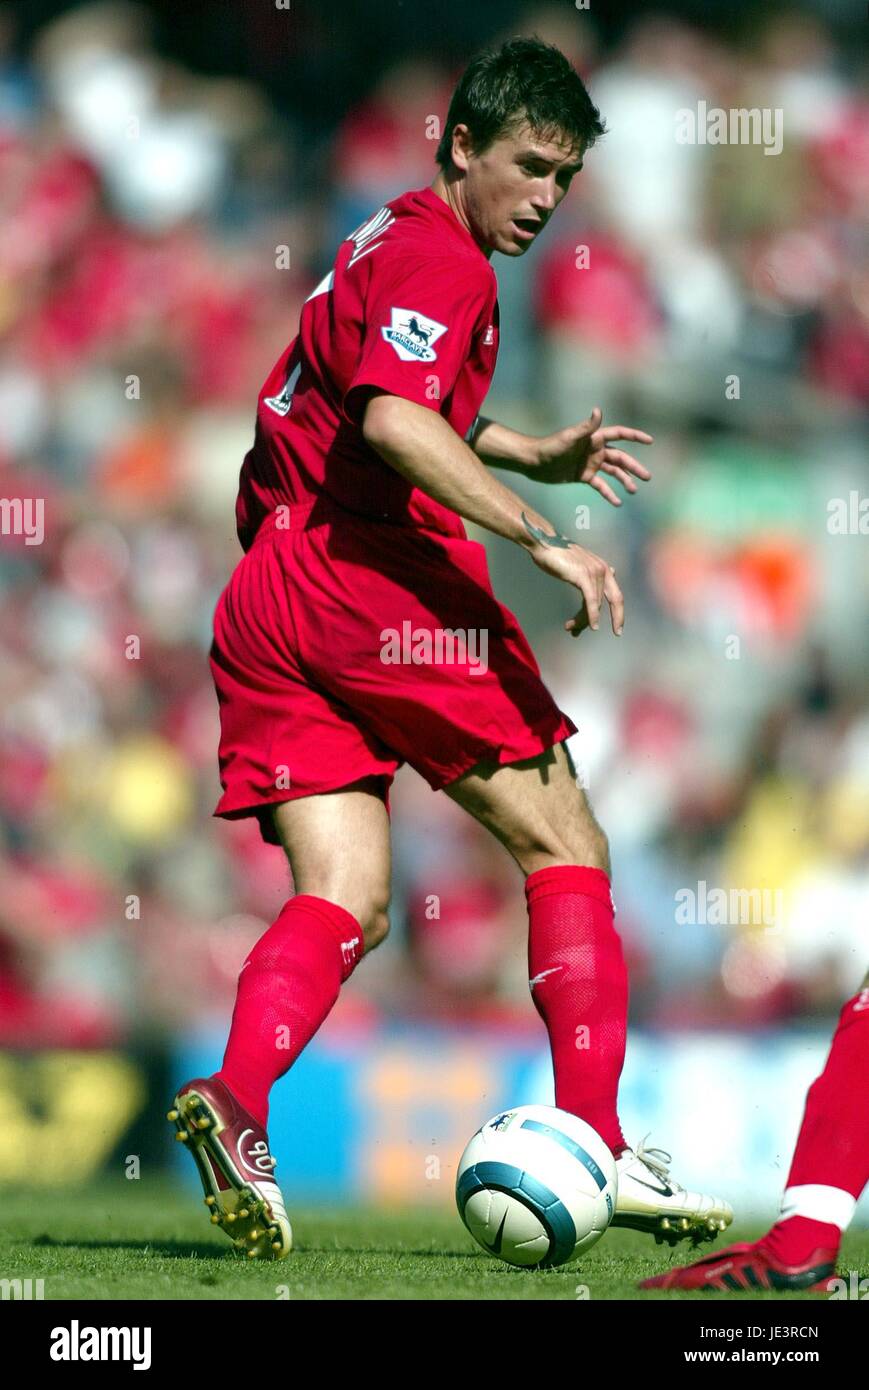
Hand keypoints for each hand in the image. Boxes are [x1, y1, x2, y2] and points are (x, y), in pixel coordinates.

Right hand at [522, 515, 623, 636]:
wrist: (544, 543)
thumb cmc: (557, 555)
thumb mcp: (579, 566)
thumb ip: (591, 575)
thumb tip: (611, 573)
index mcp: (603, 568)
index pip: (615, 594)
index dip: (618, 611)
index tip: (617, 627)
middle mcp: (603, 570)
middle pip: (616, 599)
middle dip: (618, 618)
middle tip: (617, 633)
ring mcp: (594, 572)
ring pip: (596, 604)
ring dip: (584, 620)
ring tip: (572, 629)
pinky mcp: (583, 576)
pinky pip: (591, 601)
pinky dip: (592, 615)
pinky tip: (591, 626)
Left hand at [534, 407, 652, 504]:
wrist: (534, 462)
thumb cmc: (550, 446)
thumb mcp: (569, 437)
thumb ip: (586, 427)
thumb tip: (598, 410)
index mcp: (594, 438)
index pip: (619, 435)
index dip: (635, 436)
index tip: (650, 441)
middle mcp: (595, 450)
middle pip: (620, 458)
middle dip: (634, 467)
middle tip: (647, 477)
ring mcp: (590, 464)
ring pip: (613, 473)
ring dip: (624, 481)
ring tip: (634, 491)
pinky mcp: (584, 476)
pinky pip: (600, 486)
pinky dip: (609, 493)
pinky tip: (618, 502)